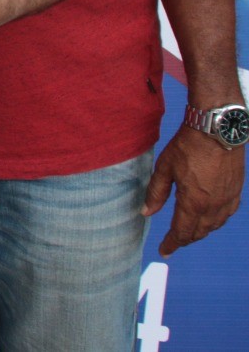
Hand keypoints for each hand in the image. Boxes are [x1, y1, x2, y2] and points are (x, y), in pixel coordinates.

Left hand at [144, 126, 244, 255]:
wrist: (217, 130)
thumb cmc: (188, 147)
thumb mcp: (164, 168)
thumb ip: (156, 193)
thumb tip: (146, 212)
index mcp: (193, 203)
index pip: (181, 232)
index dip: (171, 243)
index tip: (164, 251)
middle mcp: (213, 206)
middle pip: (199, 232)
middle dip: (185, 239)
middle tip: (173, 242)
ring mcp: (227, 200)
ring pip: (214, 225)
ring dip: (200, 231)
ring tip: (188, 232)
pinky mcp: (236, 191)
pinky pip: (226, 214)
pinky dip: (216, 221)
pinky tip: (210, 218)